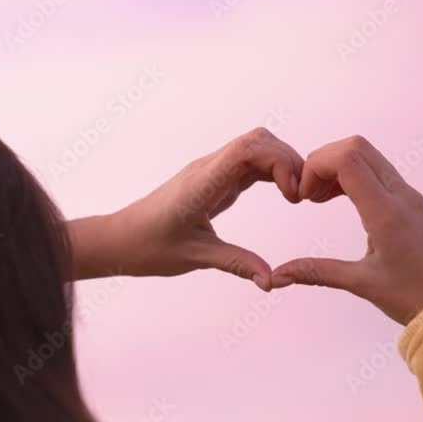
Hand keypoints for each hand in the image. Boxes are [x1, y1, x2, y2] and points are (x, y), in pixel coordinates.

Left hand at [72, 128, 303, 289]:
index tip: (293, 195)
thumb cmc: (149, 246)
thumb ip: (237, 264)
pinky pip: (247, 164)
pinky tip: (283, 193)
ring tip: (296, 196)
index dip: (279, 162)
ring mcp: (210, 172)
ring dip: (281, 163)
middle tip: (301, 196)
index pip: (247, 150)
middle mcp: (207, 169)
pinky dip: (270, 172)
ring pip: (254, 148)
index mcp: (201, 183)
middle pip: (257, 140)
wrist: (120, 240)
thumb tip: (271, 281)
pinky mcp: (213, 180)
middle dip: (288, 159)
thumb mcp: (195, 257)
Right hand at [271, 136, 422, 323]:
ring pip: (367, 156)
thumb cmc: (415, 297)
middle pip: (356, 146)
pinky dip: (352, 176)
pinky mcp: (410, 202)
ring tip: (318, 199)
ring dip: (336, 167)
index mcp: (386, 211)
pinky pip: (377, 171)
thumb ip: (316, 272)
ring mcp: (408, 195)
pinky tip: (337, 201)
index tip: (303, 197)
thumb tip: (277, 276)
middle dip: (322, 161)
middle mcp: (400, 195)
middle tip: (307, 194)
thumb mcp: (361, 283)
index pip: (347, 159)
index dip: (316, 166)